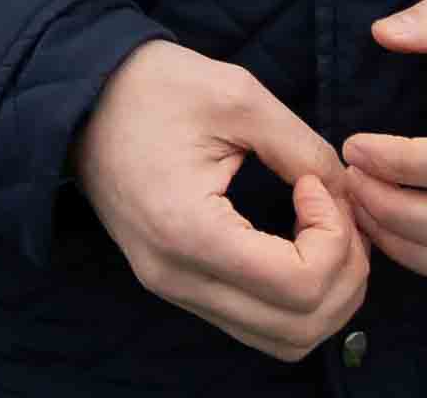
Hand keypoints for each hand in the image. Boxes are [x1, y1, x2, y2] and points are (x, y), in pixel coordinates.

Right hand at [71, 38, 370, 361]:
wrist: (80, 97)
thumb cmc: (152, 87)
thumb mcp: (237, 96)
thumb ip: (304, 147)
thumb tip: (346, 193)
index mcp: (188, 230)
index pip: (299, 285)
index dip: (334, 238)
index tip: (314, 183)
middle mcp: (178, 277)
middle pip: (300, 328)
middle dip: (345, 274)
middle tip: (339, 214)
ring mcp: (174, 288)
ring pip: (284, 340)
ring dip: (326, 297)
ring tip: (325, 234)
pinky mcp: (176, 285)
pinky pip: (257, 325)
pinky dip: (296, 299)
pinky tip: (298, 246)